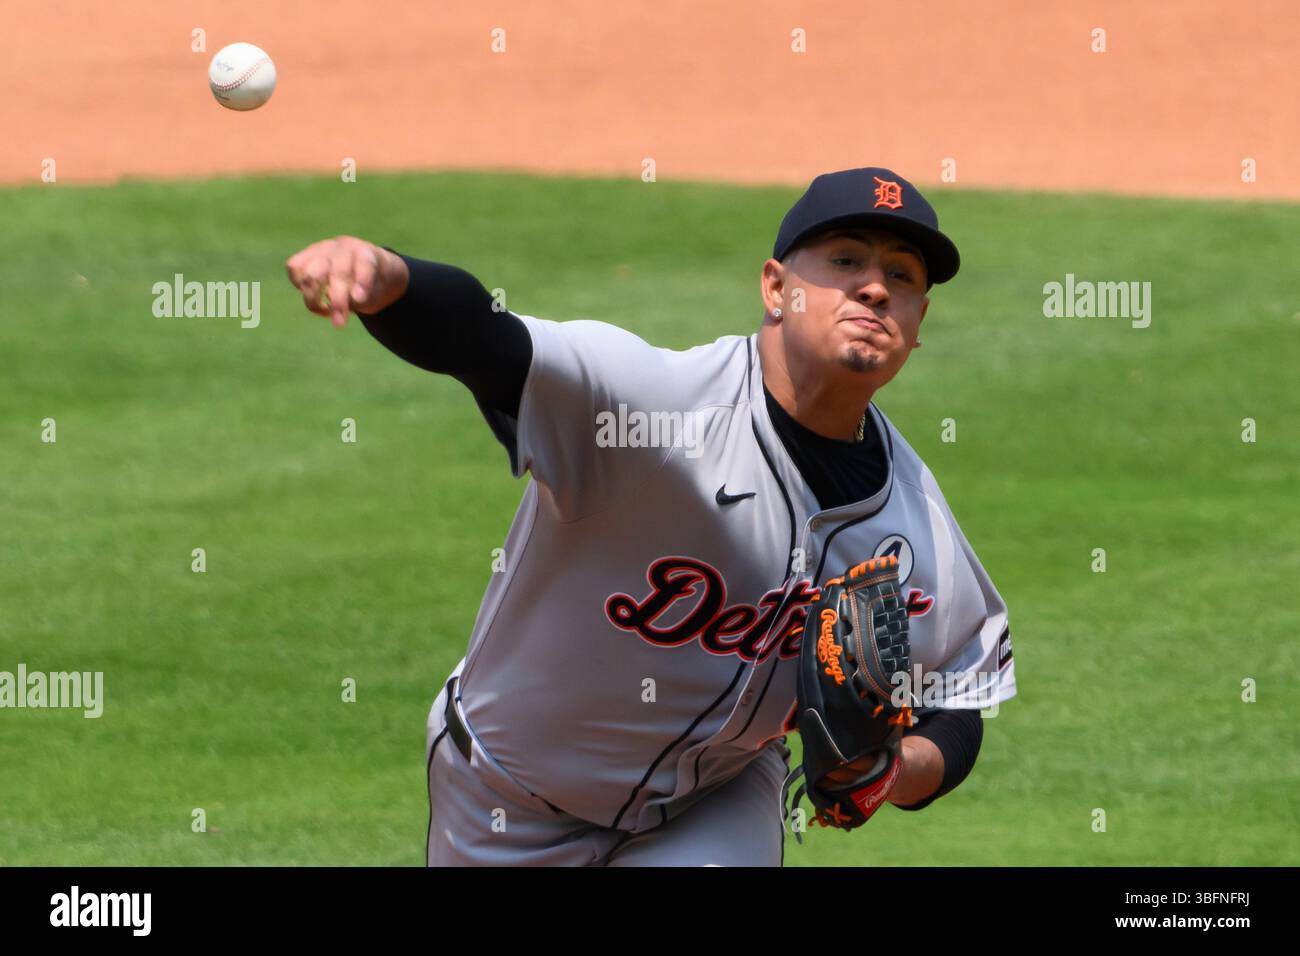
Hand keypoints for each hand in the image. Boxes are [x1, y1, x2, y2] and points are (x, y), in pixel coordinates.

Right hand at [284, 236, 409, 327]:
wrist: (365, 268)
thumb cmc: (373, 285)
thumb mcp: (375, 295)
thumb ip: (359, 300)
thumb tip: (332, 301)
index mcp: (367, 254)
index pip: (365, 263)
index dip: (362, 281)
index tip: (359, 300)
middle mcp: (344, 247)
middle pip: (337, 271)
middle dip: (338, 300)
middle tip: (339, 324)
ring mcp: (323, 248)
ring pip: (310, 271)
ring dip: (313, 297)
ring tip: (325, 311)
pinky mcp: (306, 253)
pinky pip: (294, 267)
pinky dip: (299, 284)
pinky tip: (313, 296)